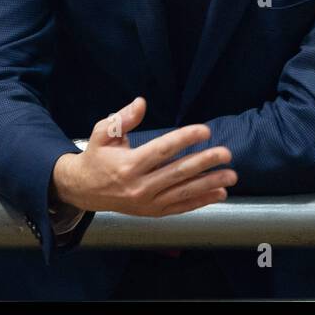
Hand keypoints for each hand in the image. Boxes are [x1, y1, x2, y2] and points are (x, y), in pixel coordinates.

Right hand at [51, 97, 235, 216]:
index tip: (204, 130)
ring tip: (231, 175)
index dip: (184, 139)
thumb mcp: (102, 133)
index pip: (162, 150)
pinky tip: (219, 194)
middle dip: (204, 162)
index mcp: (128, 164)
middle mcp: (139, 186)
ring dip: (209, 184)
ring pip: (183, 192)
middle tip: (226, 153)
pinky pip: (181, 207)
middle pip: (177, 172)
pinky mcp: (152, 212)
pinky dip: (201, 201)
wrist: (83, 190)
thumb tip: (141, 103)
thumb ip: (122, 119)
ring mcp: (147, 202)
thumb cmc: (96, 157)